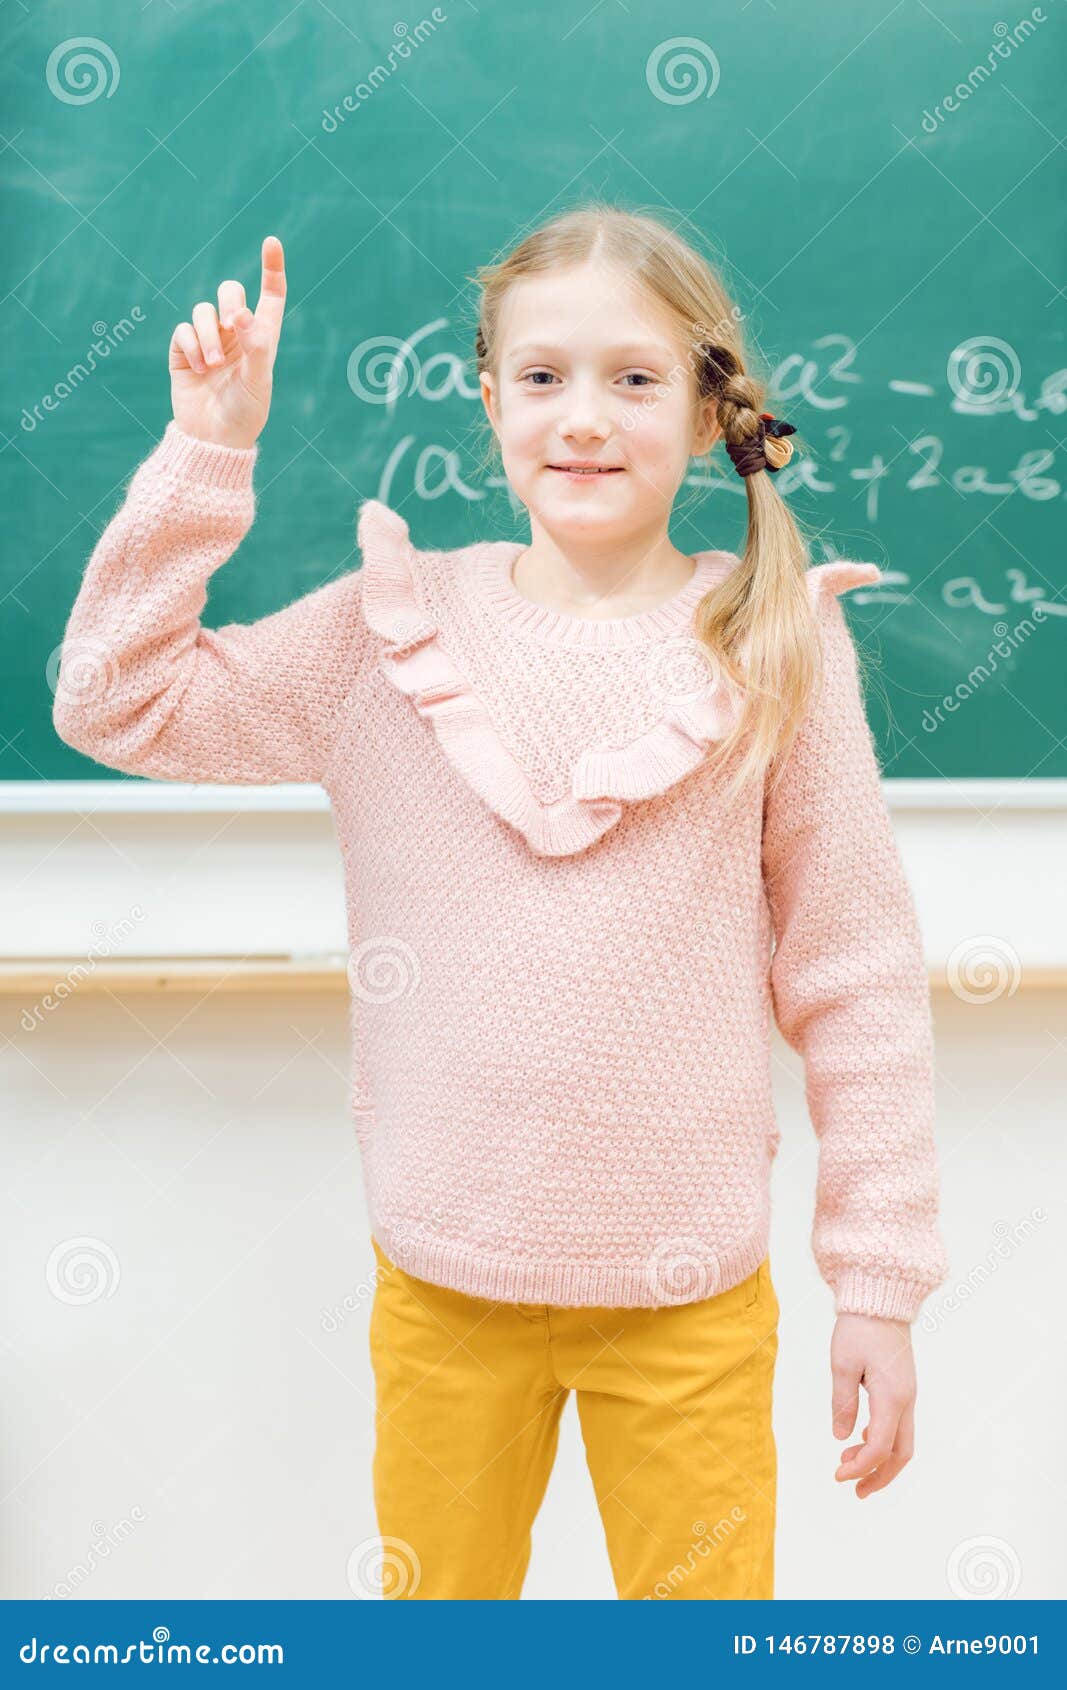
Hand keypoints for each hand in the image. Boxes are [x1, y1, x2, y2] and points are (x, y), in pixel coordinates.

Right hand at [168, 234, 286, 449]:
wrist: (213, 441)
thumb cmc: (244, 414)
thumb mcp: (258, 382)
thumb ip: (255, 346)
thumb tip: (241, 313)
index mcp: (261, 339)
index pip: (270, 296)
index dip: (271, 269)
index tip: (271, 241)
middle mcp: (235, 335)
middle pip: (230, 291)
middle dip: (229, 300)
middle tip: (232, 323)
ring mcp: (208, 342)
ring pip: (203, 311)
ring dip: (208, 334)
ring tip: (213, 365)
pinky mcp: (184, 353)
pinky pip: (182, 331)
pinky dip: (191, 347)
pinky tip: (198, 369)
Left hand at [831, 1312, 915, 1497]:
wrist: (881, 1297)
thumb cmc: (859, 1327)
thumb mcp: (842, 1364)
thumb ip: (842, 1403)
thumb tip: (841, 1438)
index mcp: (892, 1397)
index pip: (879, 1447)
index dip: (859, 1467)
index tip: (837, 1474)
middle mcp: (906, 1400)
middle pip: (900, 1453)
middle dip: (879, 1476)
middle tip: (854, 1489)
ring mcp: (908, 1394)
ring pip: (903, 1441)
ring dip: (880, 1459)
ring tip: (849, 1463)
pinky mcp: (903, 1387)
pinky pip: (899, 1424)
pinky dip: (883, 1440)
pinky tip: (861, 1438)